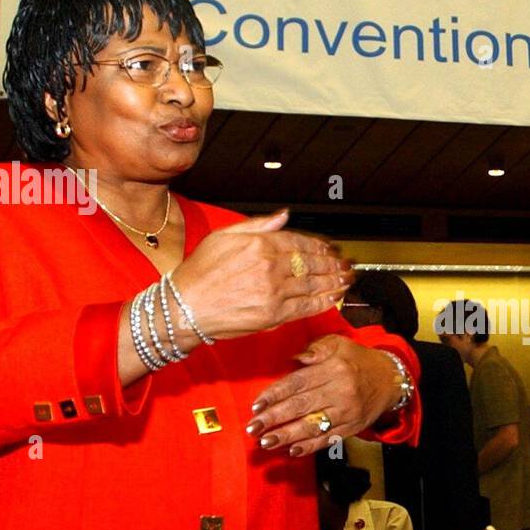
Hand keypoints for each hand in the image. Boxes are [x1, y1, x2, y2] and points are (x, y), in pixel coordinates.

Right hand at [168, 210, 351, 341]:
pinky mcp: (274, 314)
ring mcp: (274, 291)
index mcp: (259, 244)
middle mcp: (270, 266)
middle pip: (311, 262)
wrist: (184, 308)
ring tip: (346, 279)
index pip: (299, 241)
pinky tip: (334, 297)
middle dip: (331, 263)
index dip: (319, 245)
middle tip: (345, 264)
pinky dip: (323, 301)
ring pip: (312, 283)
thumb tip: (284, 215)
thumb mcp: (223, 237)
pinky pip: (306, 306)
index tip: (329, 248)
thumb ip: (258, 225)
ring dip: (333, 281)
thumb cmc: (199, 274)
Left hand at [246, 335, 404, 455]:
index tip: (256, 404)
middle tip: (253, 427)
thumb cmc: (358, 360)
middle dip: (274, 418)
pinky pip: (329, 439)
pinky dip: (310, 446)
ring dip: (287, 436)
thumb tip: (294, 358)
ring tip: (266, 442)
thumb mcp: (339, 344)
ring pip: (313, 426)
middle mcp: (341, 391)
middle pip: (302, 406)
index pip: (298, 383)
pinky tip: (292, 450)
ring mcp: (347, 412)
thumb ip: (315, 348)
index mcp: (334, 368)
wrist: (391, 379)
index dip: (275, 394)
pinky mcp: (353, 428)